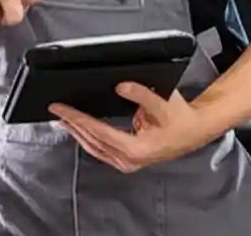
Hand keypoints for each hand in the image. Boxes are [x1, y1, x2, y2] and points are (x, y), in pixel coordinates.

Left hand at [49, 83, 214, 173]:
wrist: (195, 132)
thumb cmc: (181, 118)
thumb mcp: (164, 102)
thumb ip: (141, 94)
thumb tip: (120, 86)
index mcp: (136, 149)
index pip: (98, 131)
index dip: (77, 118)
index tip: (61, 108)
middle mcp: (128, 160)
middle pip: (91, 141)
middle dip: (72, 124)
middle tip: (56, 109)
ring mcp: (127, 163)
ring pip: (94, 148)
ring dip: (77, 133)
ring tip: (62, 118)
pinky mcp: (128, 161)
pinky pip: (101, 150)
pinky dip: (88, 139)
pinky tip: (80, 129)